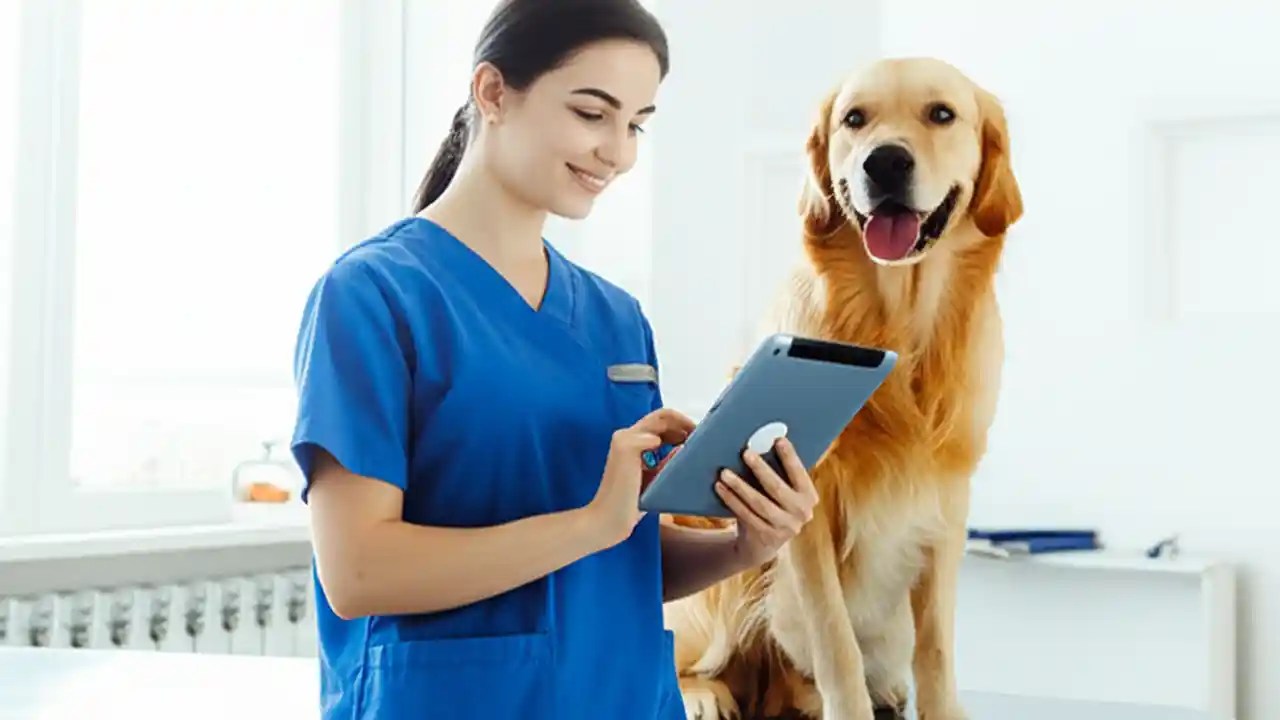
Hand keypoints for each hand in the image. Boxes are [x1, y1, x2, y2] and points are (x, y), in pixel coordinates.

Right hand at [585, 408, 694, 550]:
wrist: (609, 520)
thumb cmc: (631, 503)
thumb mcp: (655, 477)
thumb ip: (667, 460)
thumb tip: (686, 447)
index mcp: (632, 441)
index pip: (660, 421)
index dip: (682, 424)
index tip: (698, 437)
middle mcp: (626, 435)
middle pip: (663, 415)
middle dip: (687, 423)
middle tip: (704, 437)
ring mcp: (625, 439)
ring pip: (661, 419)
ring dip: (683, 428)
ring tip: (698, 442)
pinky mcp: (626, 447)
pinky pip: (653, 437)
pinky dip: (671, 444)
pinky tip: (680, 455)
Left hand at [714, 437, 818, 567]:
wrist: (763, 543)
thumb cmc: (772, 503)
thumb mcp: (782, 491)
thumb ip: (778, 471)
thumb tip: (761, 440)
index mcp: (809, 496)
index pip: (799, 473)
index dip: (790, 457)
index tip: (778, 439)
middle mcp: (802, 513)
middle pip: (777, 488)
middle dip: (761, 469)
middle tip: (745, 453)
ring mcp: (785, 528)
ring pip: (759, 503)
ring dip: (740, 486)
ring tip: (724, 472)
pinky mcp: (766, 537)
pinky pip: (746, 515)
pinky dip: (731, 500)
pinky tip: (720, 487)